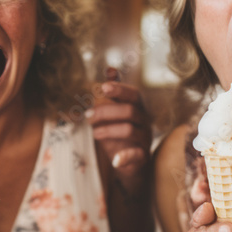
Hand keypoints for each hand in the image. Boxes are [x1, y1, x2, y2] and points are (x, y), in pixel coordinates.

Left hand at [89, 67, 152, 195]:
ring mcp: (144, 138)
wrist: (129, 162)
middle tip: (87, 115)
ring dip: (108, 130)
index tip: (102, 87)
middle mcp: (144, 120)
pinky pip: (136, 155)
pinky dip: (125, 157)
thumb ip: (112, 93)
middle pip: (129, 111)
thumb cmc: (119, 132)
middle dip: (106, 111)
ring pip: (129, 130)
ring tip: (94, 133)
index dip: (119, 89)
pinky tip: (115, 160)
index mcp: (138, 107)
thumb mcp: (113, 112)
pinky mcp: (142, 156)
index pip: (133, 94)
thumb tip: (110, 68)